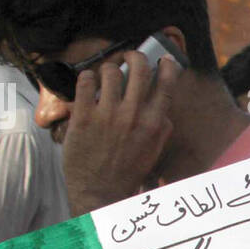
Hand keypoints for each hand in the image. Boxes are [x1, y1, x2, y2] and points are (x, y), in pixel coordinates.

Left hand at [64, 52, 177, 214]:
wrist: (99, 192)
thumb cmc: (127, 172)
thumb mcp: (153, 151)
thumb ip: (161, 128)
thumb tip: (163, 109)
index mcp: (153, 123)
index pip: (166, 82)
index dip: (166, 64)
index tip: (162, 59)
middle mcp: (132, 115)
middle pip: (139, 68)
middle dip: (134, 56)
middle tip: (128, 57)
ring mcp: (107, 115)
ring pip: (110, 71)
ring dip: (109, 68)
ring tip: (105, 76)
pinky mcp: (83, 116)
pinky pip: (86, 81)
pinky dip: (88, 77)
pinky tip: (88, 82)